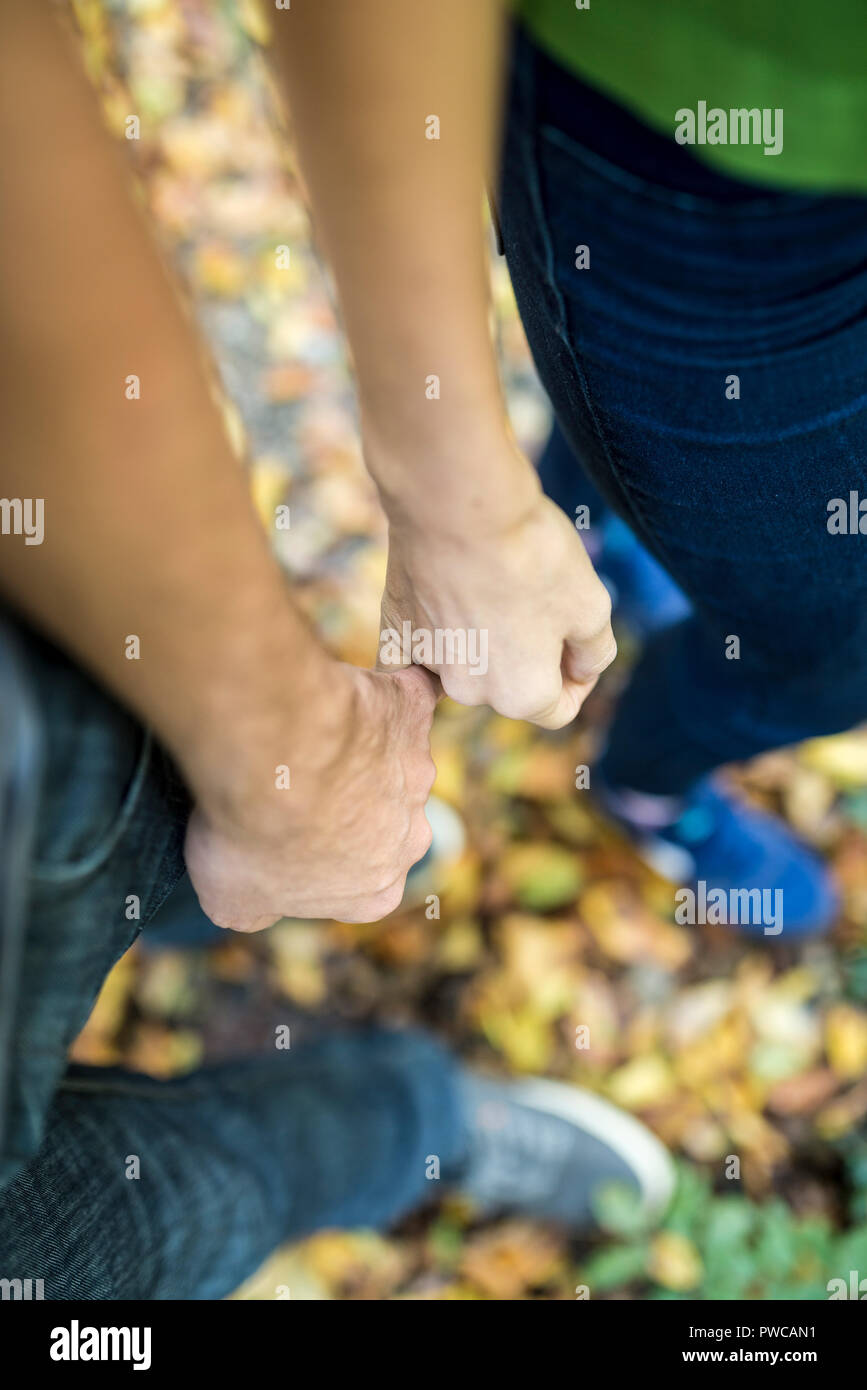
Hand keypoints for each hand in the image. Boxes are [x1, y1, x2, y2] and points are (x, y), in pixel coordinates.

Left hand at [184, 662, 437, 929]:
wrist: (271, 754)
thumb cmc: (250, 832)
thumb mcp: (229, 898)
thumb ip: (250, 905)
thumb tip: (247, 906)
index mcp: (376, 891)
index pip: (353, 880)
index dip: (312, 857)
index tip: (278, 834)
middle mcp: (410, 836)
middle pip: (379, 818)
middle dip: (342, 801)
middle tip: (286, 780)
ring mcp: (417, 770)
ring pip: (386, 756)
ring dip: (351, 746)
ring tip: (292, 731)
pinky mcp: (411, 711)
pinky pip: (409, 695)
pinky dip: (387, 690)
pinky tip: (350, 682)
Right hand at [375, 444, 615, 727]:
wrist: (460, 505)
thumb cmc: (533, 554)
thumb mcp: (593, 604)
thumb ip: (594, 651)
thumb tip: (582, 669)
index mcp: (524, 695)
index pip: (559, 709)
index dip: (577, 678)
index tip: (577, 642)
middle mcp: (471, 693)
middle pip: (509, 688)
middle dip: (528, 657)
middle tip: (537, 599)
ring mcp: (429, 663)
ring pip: (466, 666)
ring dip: (483, 640)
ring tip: (494, 585)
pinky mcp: (397, 631)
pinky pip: (410, 657)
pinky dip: (427, 644)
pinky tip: (437, 614)